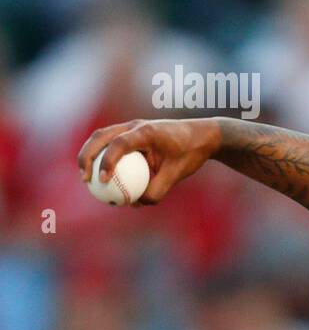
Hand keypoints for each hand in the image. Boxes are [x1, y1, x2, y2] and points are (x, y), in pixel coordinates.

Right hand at [76, 118, 221, 205]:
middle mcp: (135, 125)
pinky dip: (102, 156)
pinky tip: (100, 177)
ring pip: (101, 137)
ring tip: (86, 178)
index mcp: (147, 131)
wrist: (202, 136)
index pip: (120, 144)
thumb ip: (158, 190)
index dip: (107, 161)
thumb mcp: (178, 174)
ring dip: (90, 154)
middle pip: (101, 136)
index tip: (103, 180)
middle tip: (85, 179)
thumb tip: (135, 203)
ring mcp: (131, 127)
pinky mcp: (131, 133)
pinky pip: (110, 144)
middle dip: (87, 156)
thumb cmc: (191, 153)